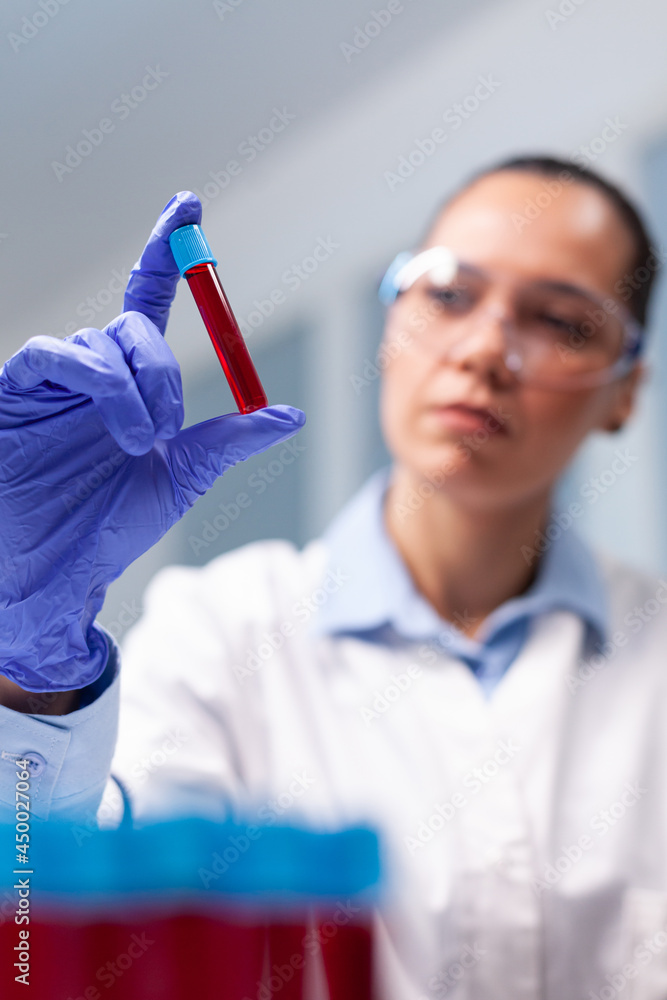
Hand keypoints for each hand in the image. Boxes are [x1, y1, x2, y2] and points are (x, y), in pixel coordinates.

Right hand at [0, 192, 304, 692]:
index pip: (148, 301)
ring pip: (99, 342)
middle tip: (168, 426)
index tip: (189, 207)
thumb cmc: (109, 526)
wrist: (55, 574)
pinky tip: (115, 420)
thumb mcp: (182, 477)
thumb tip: (291, 415)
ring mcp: (51, 382)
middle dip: (163, 368)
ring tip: (143, 439)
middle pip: (132, 327)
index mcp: (129, 384)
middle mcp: (91, 373)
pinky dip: (94, 379)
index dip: (167, 253)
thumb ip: (229, 441)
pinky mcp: (13, 394)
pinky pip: (50, 356)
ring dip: (134, 385)